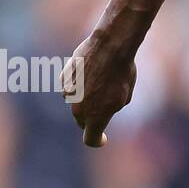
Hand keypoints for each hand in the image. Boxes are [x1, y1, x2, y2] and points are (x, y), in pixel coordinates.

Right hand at [63, 29, 137, 147]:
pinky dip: (77, 85)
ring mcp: (68, 94)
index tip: (102, 138)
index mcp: (96, 118)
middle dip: (92, 118)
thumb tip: (104, 108)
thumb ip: (112, 108)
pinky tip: (89, 72)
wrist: (110, 47)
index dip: (97, 141)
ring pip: (74, 103)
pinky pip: (70, 88)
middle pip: (82, 121)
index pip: (90, 139)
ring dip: (84, 99)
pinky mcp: (63, 79)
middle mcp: (79, 109)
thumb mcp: (125, 95)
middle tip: (104, 106)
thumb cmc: (122, 72)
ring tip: (99, 83)